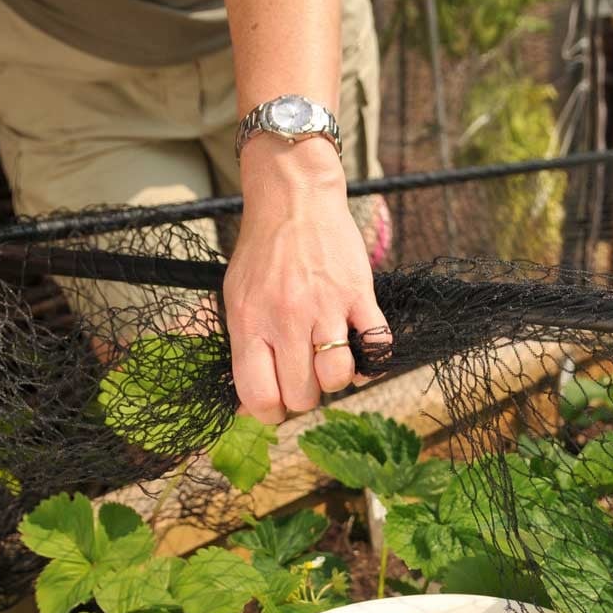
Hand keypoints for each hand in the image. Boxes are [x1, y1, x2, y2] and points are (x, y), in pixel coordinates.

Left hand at [222, 138, 388, 424]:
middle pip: (302, 395)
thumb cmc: (263, 255)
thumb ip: (242, 350)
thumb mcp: (235, 299)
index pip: (259, 396)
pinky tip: (363, 351)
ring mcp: (324, 306)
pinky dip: (375, 359)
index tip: (276, 405)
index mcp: (249, 323)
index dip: (269, 413)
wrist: (294, 200)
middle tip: (304, 377)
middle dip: (305, 397)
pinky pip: (377, 346)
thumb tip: (250, 405)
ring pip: (338, 377)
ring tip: (330, 361)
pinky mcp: (358, 293)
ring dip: (337, 380)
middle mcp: (285, 319)